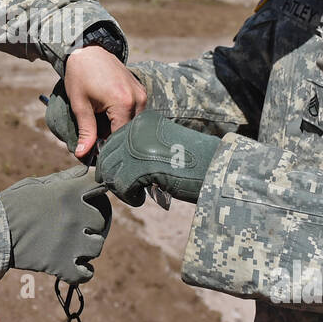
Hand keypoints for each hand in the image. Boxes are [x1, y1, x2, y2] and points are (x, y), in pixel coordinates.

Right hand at [0, 165, 112, 283]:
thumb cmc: (13, 204)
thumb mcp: (38, 185)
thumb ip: (65, 179)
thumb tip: (89, 171)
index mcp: (68, 193)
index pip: (100, 186)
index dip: (97, 191)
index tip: (91, 196)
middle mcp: (74, 216)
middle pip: (99, 221)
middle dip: (89, 223)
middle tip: (74, 225)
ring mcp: (69, 242)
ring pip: (96, 247)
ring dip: (87, 247)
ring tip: (74, 246)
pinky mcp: (60, 265)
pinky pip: (85, 274)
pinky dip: (82, 272)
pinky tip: (75, 266)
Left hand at [61, 47, 146, 158]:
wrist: (87, 50)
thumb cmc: (81, 76)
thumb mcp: (80, 105)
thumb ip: (86, 131)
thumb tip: (82, 154)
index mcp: (123, 103)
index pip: (121, 137)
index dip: (109, 148)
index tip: (97, 153)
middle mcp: (138, 99)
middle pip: (130, 131)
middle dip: (114, 139)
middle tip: (98, 142)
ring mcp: (142, 93)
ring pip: (134, 123)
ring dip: (120, 128)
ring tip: (103, 127)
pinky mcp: (141, 90)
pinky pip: (136, 112)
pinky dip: (124, 118)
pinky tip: (110, 117)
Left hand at [95, 111, 221, 204]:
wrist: (214, 166)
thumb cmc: (192, 159)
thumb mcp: (162, 145)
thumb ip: (140, 147)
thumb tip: (117, 165)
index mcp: (142, 121)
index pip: (112, 142)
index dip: (111, 163)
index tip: (117, 178)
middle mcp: (137, 129)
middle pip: (107, 157)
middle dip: (111, 176)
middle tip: (122, 189)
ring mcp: (137, 147)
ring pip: (111, 172)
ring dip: (118, 188)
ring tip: (132, 194)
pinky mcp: (141, 166)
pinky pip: (121, 186)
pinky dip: (128, 196)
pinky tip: (138, 199)